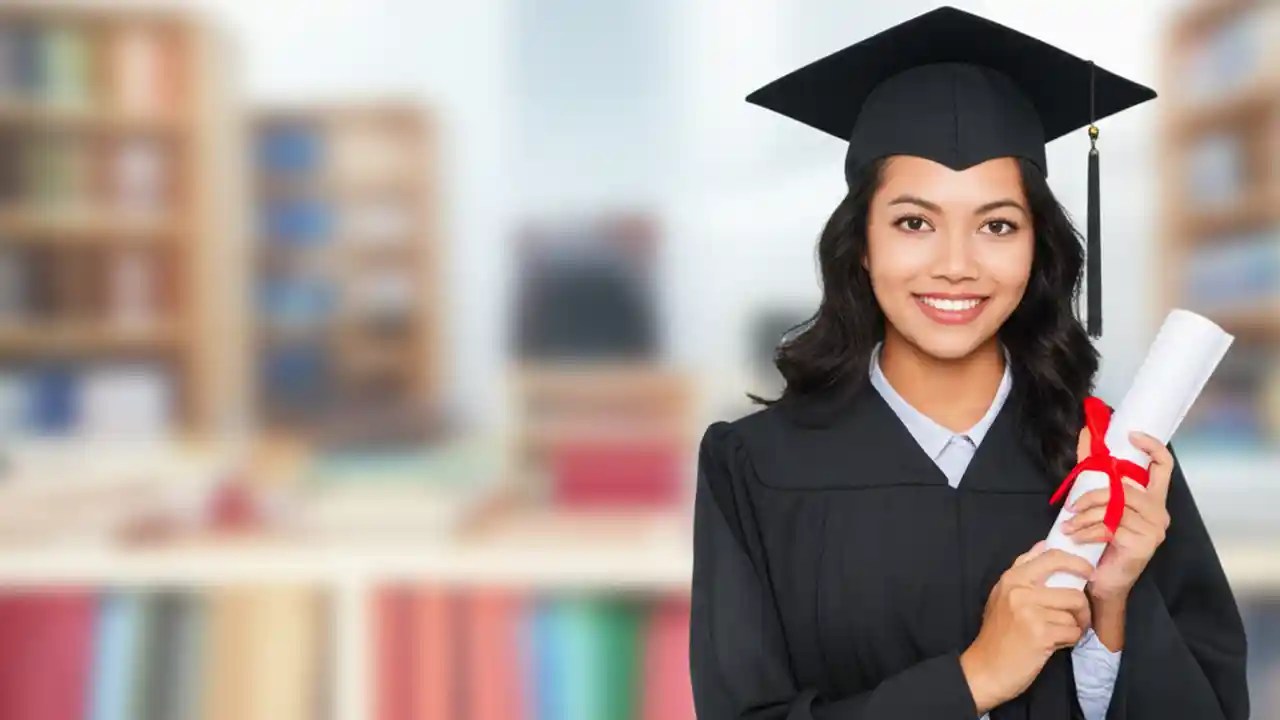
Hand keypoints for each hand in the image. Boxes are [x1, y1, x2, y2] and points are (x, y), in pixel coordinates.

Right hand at [960, 541, 1093, 713]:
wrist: (985, 669)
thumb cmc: (998, 634)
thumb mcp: (1003, 596)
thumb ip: (1023, 570)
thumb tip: (1045, 544)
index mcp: (1011, 578)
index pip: (1051, 557)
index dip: (1076, 562)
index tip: (1087, 571)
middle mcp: (1019, 590)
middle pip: (1072, 588)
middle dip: (1082, 605)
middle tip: (1079, 614)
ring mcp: (1030, 612)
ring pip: (1074, 612)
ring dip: (1074, 626)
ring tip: (1059, 633)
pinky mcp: (1040, 634)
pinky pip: (1073, 631)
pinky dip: (1070, 640)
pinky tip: (1055, 643)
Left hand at [1063, 429, 1172, 600]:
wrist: (1104, 582)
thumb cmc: (1102, 542)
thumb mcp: (1099, 505)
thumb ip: (1095, 472)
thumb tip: (1087, 434)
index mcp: (1153, 501)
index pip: (1163, 467)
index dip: (1151, 446)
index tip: (1130, 435)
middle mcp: (1159, 513)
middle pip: (1124, 488)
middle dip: (1091, 496)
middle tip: (1071, 507)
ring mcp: (1153, 530)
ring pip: (1114, 507)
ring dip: (1084, 516)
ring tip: (1069, 525)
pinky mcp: (1142, 544)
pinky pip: (1109, 527)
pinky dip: (1086, 531)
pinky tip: (1075, 537)